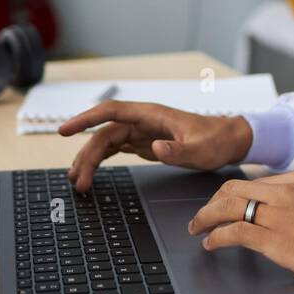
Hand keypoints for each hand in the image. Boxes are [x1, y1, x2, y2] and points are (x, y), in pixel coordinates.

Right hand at [58, 100, 251, 190]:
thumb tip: (153, 148)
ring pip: (106, 142)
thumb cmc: (216, 140)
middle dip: (87, 156)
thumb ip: (178, 150)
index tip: (65, 130)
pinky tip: (91, 172)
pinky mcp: (144, 144)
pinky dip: (101, 161)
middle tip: (78, 181)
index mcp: (151, 115)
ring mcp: (142, 132)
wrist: (229, 141)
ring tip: (77, 181)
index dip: (85, 119)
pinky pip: (115, 150)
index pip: (111, 112)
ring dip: (90, 160)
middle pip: (104, 134)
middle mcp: (142, 121)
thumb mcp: (201, 149)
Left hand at [188, 171, 293, 293]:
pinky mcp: (275, 239)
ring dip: (206, 218)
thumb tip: (273, 212)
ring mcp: (279, 214)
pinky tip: (211, 244)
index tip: (221, 205)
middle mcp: (285, 191)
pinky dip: (217, 236)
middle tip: (201, 216)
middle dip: (212, 202)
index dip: (230, 195)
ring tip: (197, 228)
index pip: (252, 182)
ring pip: (228, 207)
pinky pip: (235, 232)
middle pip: (233, 189)